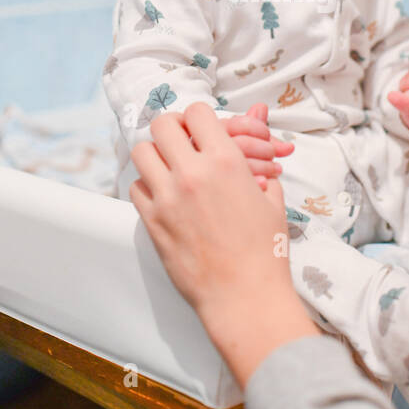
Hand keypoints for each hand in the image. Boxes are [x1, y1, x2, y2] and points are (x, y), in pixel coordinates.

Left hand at [129, 103, 319, 387]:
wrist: (245, 295)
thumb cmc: (266, 250)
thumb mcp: (272, 199)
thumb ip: (260, 163)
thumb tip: (259, 135)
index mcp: (226, 161)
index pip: (197, 113)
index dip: (199, 118)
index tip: (201, 129)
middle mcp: (192, 173)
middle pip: (162, 125)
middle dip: (172, 129)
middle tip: (181, 141)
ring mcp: (168, 197)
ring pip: (142, 153)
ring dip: (154, 155)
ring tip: (168, 167)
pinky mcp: (152, 221)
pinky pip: (136, 188)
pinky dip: (147, 186)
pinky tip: (163, 195)